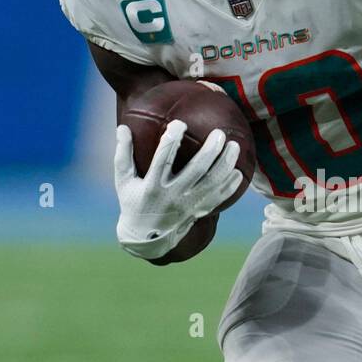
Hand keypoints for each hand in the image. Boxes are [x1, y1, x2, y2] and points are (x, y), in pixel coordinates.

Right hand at [114, 119, 241, 259]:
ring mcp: (188, 205)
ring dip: (226, 165)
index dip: (172, 141)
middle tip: (219, 133)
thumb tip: (122, 127)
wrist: (145, 239)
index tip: (179, 123)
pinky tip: (239, 172)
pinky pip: (218, 198)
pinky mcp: (198, 212)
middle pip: (196, 171)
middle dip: (210, 151)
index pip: (163, 159)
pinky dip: (230, 186)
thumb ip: (123, 154)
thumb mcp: (123, 181)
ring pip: (212, 184)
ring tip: (235, 146)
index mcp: (153, 186)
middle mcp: (172, 196)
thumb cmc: (133, 202)